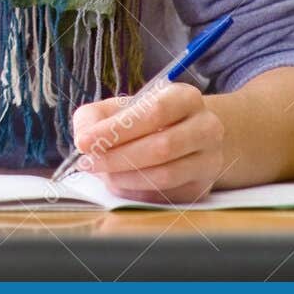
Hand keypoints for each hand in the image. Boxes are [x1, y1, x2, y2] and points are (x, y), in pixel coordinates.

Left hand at [69, 82, 225, 203]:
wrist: (185, 136)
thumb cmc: (145, 119)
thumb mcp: (119, 107)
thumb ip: (95, 117)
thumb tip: (84, 139)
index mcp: (185, 97)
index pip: (153, 112)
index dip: (116, 130)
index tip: (84, 142)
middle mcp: (206, 127)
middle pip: (161, 147)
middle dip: (117, 157)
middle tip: (87, 163)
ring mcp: (209, 160)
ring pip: (165, 175)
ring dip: (125, 178)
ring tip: (101, 174)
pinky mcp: (202, 188)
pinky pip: (166, 196)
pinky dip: (136, 193)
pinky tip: (119, 184)